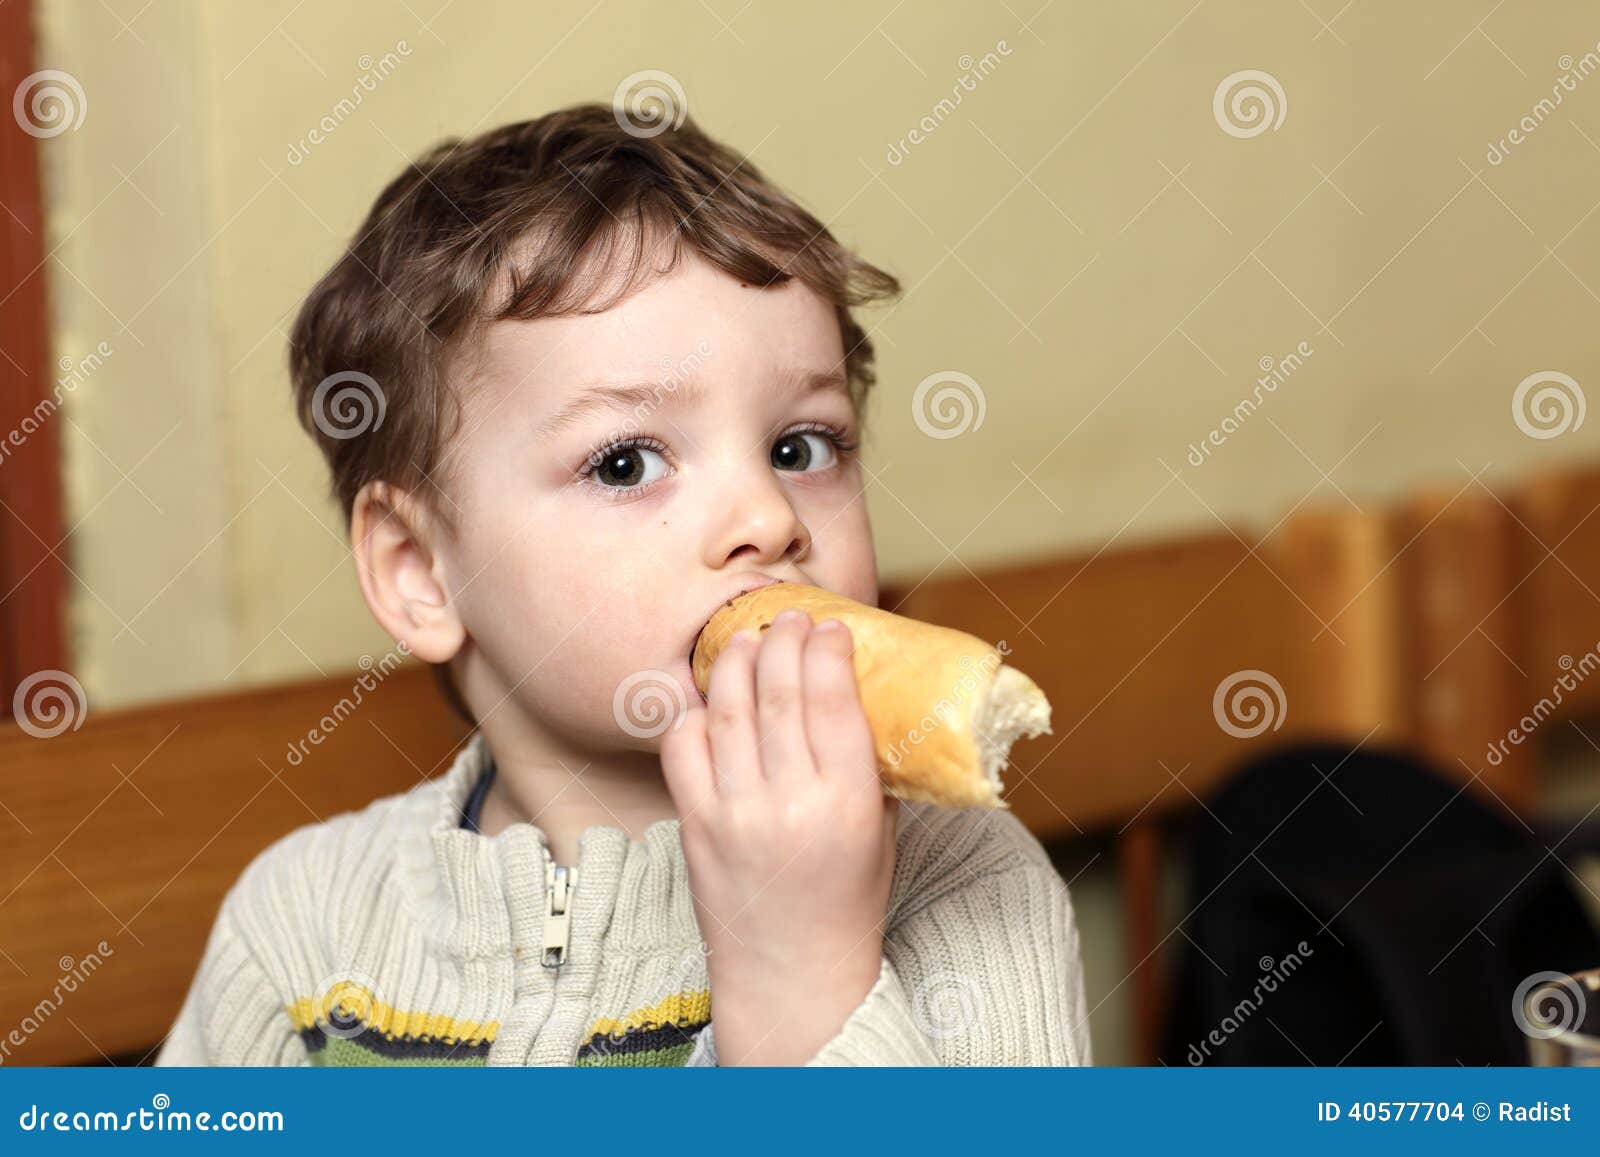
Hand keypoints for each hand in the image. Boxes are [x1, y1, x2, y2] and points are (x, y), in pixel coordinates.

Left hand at [660, 608, 896, 1064]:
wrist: (791, 971)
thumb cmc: (846, 900)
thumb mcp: (881, 832)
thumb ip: (870, 767)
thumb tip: (854, 694)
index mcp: (847, 802)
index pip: (833, 701)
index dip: (828, 651)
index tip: (832, 628)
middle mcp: (789, 803)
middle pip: (779, 693)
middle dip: (783, 640)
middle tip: (789, 619)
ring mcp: (734, 813)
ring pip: (727, 709)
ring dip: (736, 661)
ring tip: (746, 639)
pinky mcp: (694, 824)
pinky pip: (683, 747)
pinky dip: (693, 713)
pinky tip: (707, 696)